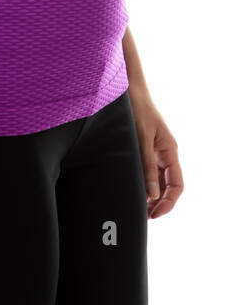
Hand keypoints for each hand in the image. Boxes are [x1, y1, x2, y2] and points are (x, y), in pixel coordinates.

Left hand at [128, 88, 183, 217]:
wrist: (127, 88)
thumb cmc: (136, 108)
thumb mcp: (141, 137)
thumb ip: (146, 165)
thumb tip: (152, 195)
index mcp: (169, 151)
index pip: (177, 185)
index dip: (169, 203)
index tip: (155, 214)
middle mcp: (164, 154)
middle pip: (166, 186)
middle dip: (158, 203)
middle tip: (143, 216)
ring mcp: (154, 151)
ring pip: (156, 180)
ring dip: (149, 195)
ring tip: (135, 208)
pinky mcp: (142, 148)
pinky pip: (146, 171)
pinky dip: (141, 183)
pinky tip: (130, 190)